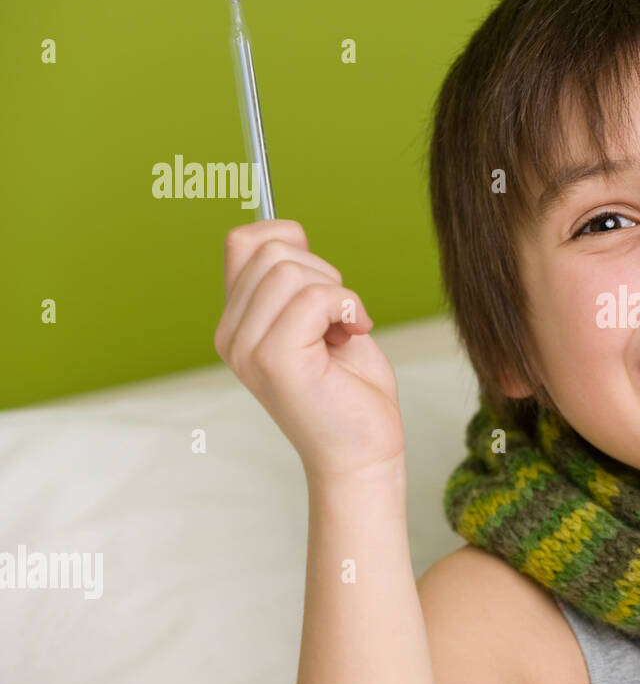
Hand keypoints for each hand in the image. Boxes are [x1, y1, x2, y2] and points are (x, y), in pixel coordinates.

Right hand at [213, 219, 404, 482]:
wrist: (363, 452)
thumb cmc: (350, 390)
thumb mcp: (319, 321)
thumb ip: (296, 283)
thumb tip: (287, 231)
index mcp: (237, 322)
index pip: (243, 241)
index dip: (290, 239)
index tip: (323, 282)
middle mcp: (231, 334)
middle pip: (270, 249)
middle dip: (323, 272)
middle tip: (340, 318)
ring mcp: (247, 347)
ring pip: (292, 270)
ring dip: (338, 294)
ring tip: (343, 333)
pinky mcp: (274, 359)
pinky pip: (315, 298)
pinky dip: (347, 309)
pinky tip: (351, 339)